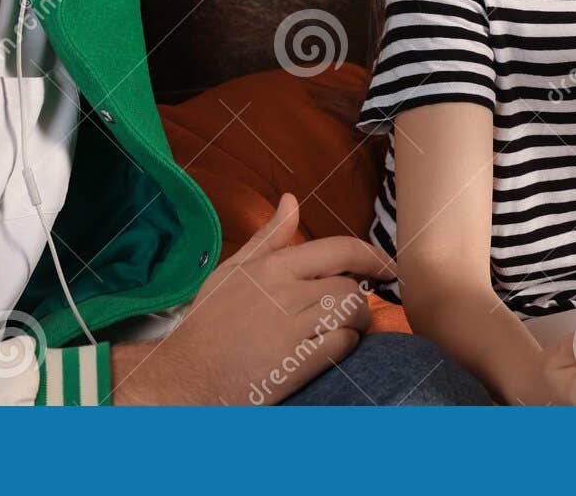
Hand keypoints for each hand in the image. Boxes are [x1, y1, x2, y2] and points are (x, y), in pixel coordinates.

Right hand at [110, 193, 393, 404]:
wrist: (186, 376)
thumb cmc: (209, 322)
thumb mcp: (233, 271)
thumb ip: (268, 237)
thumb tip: (291, 200)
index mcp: (272, 266)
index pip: (339, 250)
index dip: (372, 257)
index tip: (389, 268)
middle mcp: (284, 292)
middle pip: (350, 285)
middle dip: (359, 298)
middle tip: (352, 311)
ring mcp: (290, 329)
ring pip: (351, 313)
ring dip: (356, 323)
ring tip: (342, 330)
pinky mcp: (294, 364)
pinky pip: (342, 346)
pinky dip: (345, 346)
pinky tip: (330, 350)